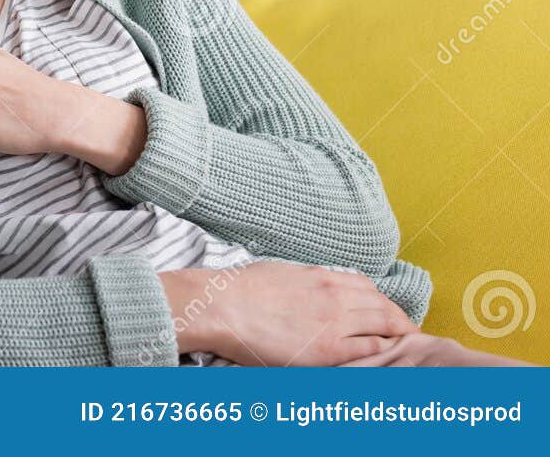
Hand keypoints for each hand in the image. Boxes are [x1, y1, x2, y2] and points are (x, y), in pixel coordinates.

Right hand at [160, 261, 418, 365]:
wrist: (222, 305)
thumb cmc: (241, 290)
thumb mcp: (280, 274)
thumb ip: (305, 282)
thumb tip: (312, 288)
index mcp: (322, 277)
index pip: (366, 287)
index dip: (382, 300)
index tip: (387, 311)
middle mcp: (335, 295)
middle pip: (382, 305)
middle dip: (399, 319)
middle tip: (408, 331)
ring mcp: (335, 321)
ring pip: (383, 325)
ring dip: (399, 334)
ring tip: (407, 345)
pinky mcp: (330, 348)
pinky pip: (371, 348)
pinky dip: (385, 350)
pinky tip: (391, 356)